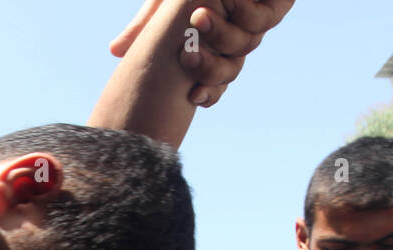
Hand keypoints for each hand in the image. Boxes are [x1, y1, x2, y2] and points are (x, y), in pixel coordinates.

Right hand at [111, 0, 295, 107]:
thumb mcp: (163, 3)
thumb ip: (144, 25)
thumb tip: (115, 52)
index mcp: (211, 48)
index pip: (213, 84)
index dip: (208, 94)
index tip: (193, 97)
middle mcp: (235, 41)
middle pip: (229, 70)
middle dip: (209, 67)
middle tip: (186, 55)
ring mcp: (256, 24)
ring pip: (244, 45)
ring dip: (221, 34)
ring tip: (198, 16)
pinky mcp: (277, 4)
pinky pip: (260, 19)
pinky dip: (241, 9)